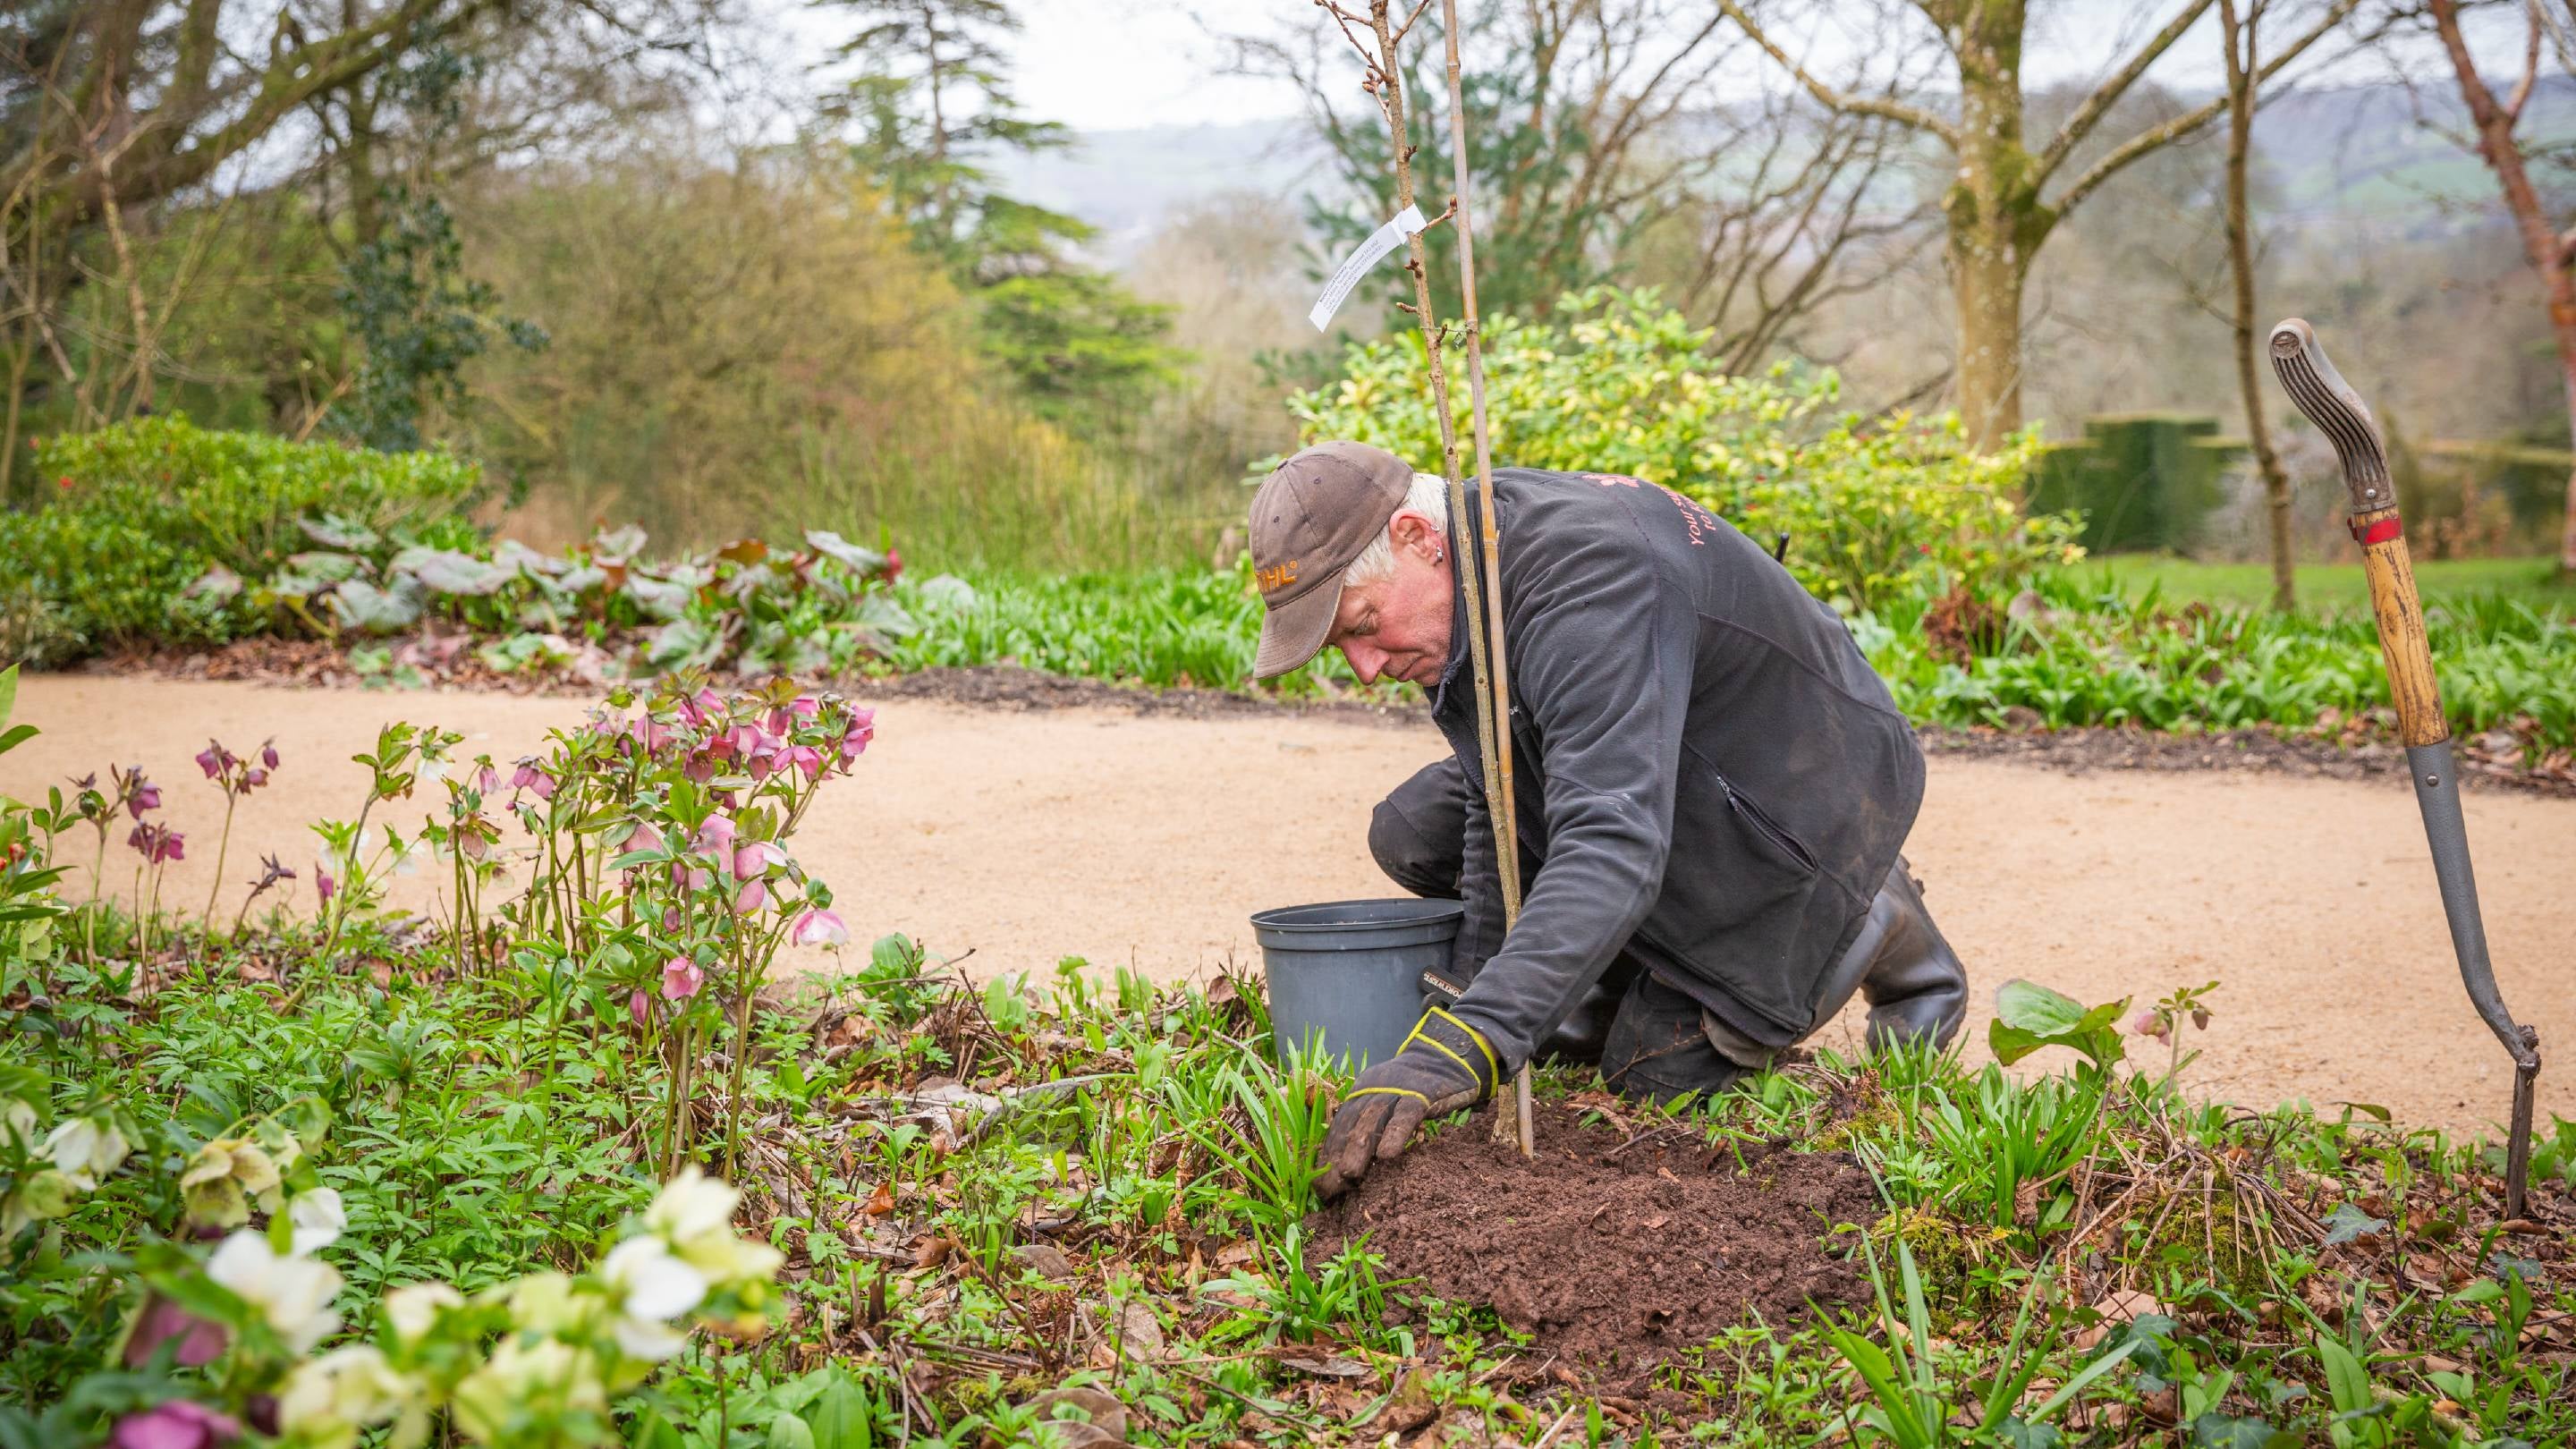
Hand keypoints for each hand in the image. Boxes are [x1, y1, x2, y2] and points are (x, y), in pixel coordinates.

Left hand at [1315, 1007, 1499, 1198]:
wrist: (1444, 1057)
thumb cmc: (1413, 1089)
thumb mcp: (1386, 1101)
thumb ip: (1372, 1125)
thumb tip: (1353, 1166)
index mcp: (1360, 1095)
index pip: (1339, 1127)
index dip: (1328, 1154)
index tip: (1318, 1184)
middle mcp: (1372, 1091)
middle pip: (1349, 1126)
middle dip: (1336, 1158)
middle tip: (1326, 1188)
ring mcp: (1395, 1091)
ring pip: (1372, 1121)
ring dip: (1358, 1148)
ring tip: (1348, 1174)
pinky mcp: (1421, 1094)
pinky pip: (1406, 1115)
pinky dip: (1395, 1133)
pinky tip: (1388, 1155)